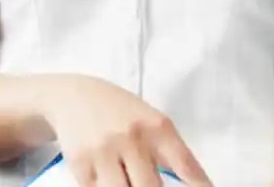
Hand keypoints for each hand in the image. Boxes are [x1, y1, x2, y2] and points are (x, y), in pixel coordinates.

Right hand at [40, 75, 210, 186]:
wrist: (75, 97)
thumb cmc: (121, 112)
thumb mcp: (151, 121)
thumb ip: (171, 151)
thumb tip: (196, 185)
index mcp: (157, 126)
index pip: (185, 164)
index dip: (199, 186)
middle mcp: (131, 137)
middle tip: (151, 184)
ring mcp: (104, 152)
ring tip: (130, 180)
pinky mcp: (80, 165)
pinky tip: (110, 180)